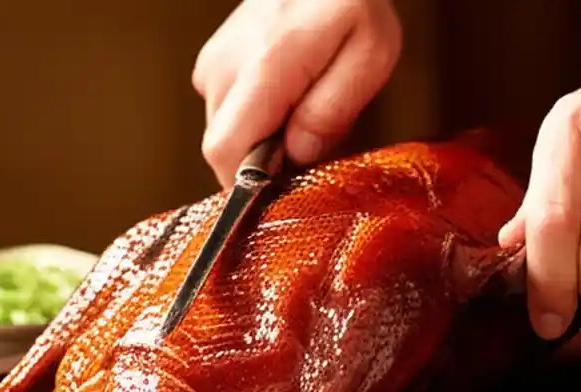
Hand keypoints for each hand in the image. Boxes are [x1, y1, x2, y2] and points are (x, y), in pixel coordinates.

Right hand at [192, 0, 401, 187]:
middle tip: (307, 138)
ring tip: (299, 108)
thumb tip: (296, 153)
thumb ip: (332, 109)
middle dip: (262, 161)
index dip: (248, 183)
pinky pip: (226, 113)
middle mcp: (224, 67)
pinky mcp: (212, 63)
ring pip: (224, 135)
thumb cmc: (351, 3)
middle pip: (224, 151)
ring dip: (259, 139)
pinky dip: (253, 118)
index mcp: (262, 69)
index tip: (283, 184)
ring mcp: (213, 63)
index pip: (225, 154)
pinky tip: (285, 95)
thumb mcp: (369, 54)